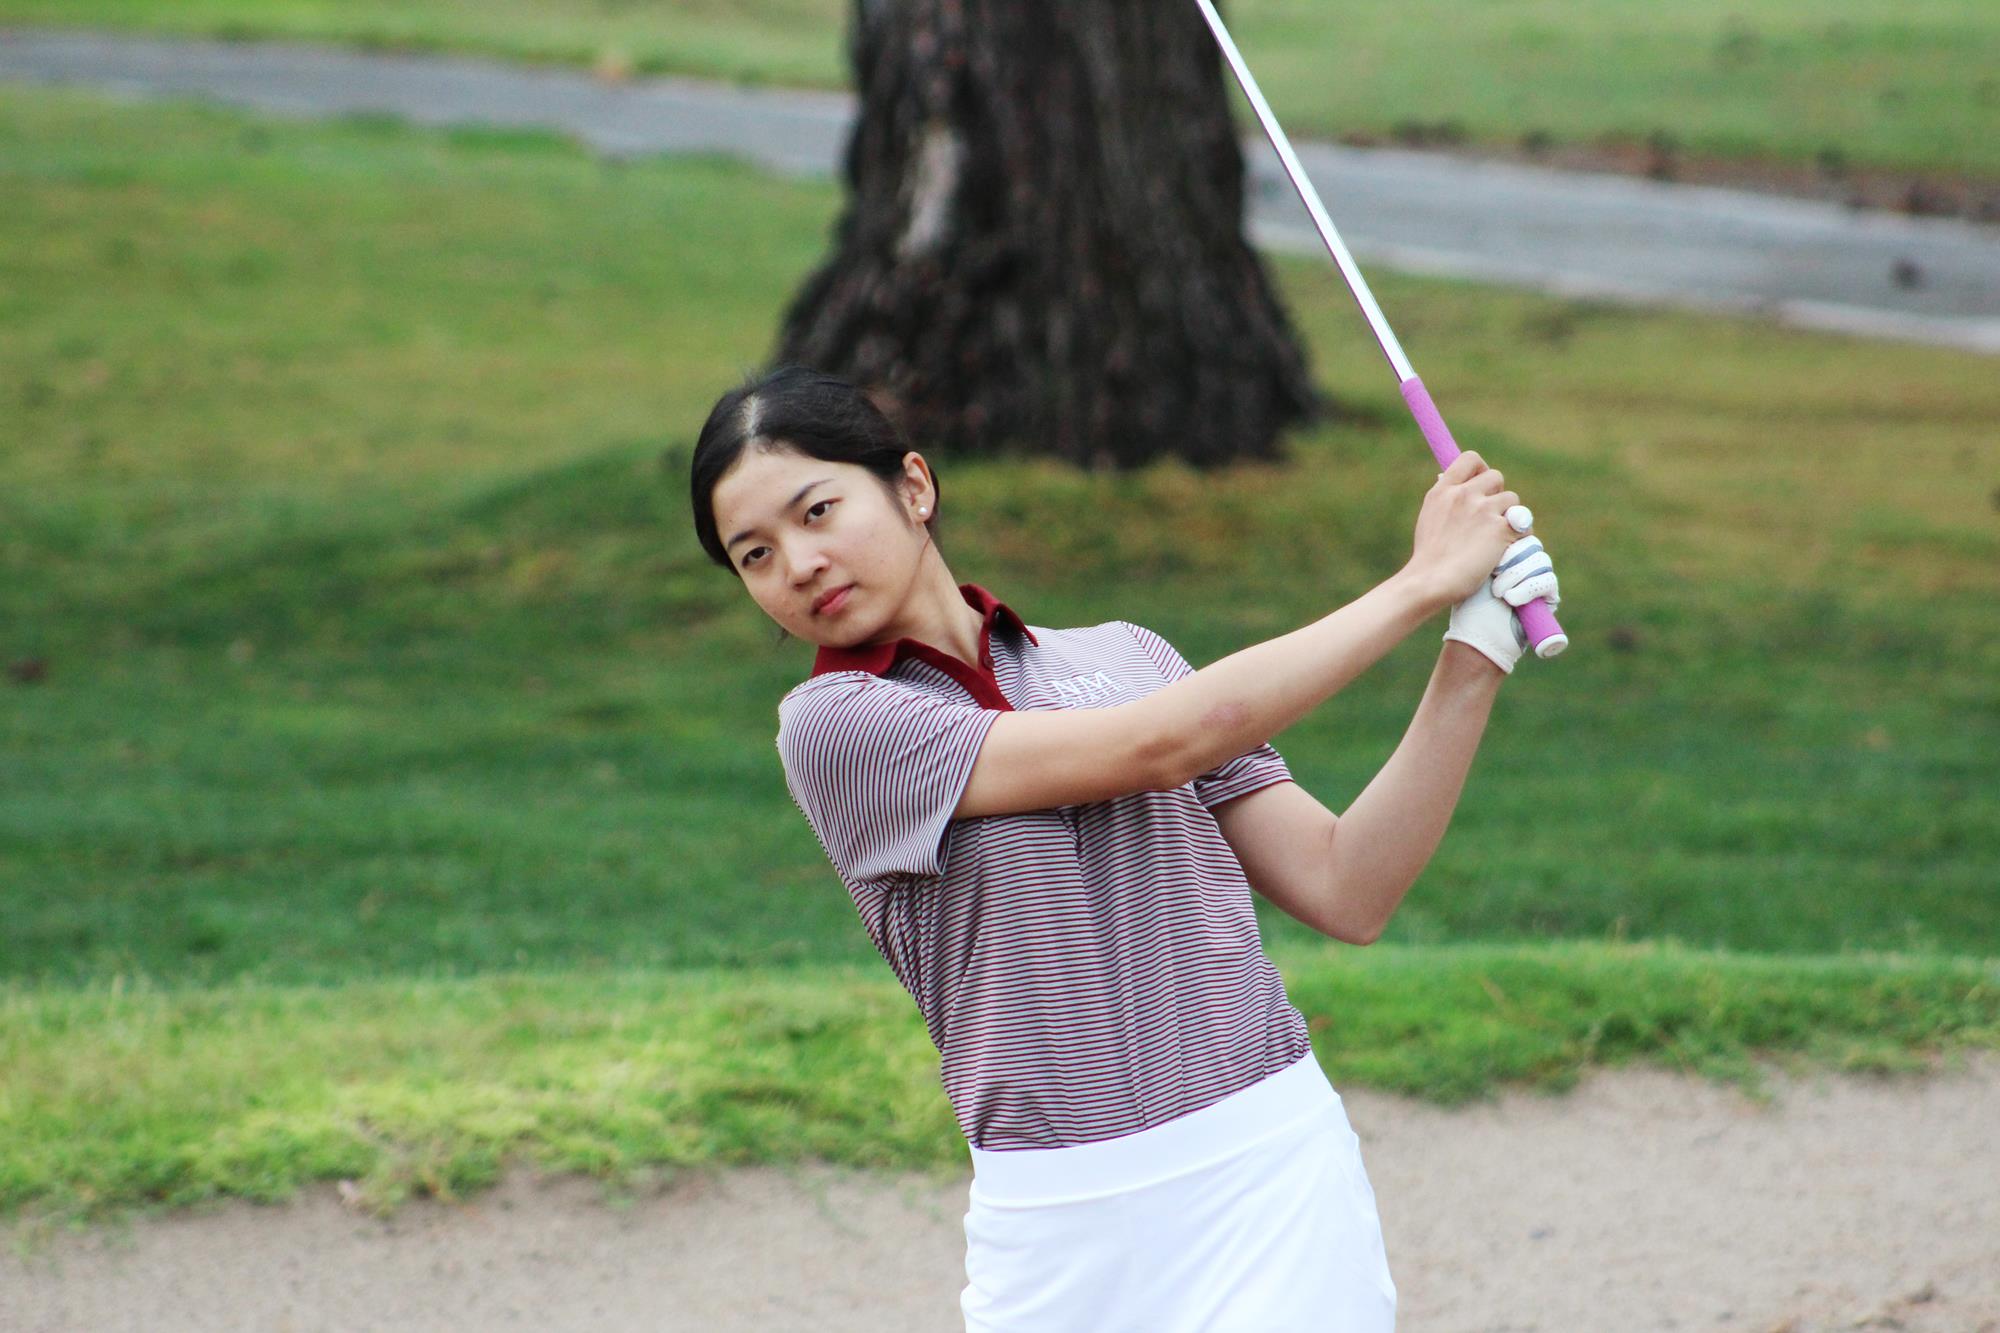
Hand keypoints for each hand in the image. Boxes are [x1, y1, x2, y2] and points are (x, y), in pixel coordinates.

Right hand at [1401, 450, 1527, 611]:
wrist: (1431, 581)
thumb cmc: (1429, 558)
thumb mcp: (1430, 518)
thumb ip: (1448, 501)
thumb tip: (1463, 488)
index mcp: (1443, 490)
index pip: (1470, 459)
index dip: (1481, 470)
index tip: (1481, 486)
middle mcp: (1464, 494)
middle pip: (1496, 476)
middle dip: (1496, 494)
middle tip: (1490, 517)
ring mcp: (1483, 510)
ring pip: (1512, 499)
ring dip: (1509, 515)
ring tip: (1497, 537)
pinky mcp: (1501, 528)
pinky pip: (1523, 522)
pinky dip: (1521, 534)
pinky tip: (1510, 546)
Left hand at [1442, 536, 1561, 673]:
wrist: (1476, 635)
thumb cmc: (1469, 602)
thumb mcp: (1474, 566)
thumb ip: (1486, 540)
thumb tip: (1501, 512)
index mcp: (1506, 552)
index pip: (1517, 531)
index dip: (1508, 537)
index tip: (1491, 552)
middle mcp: (1524, 563)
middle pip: (1530, 542)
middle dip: (1510, 557)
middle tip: (1493, 572)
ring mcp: (1538, 578)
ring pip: (1540, 560)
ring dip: (1516, 575)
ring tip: (1498, 591)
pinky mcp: (1548, 597)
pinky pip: (1547, 580)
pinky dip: (1528, 589)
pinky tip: (1511, 599)